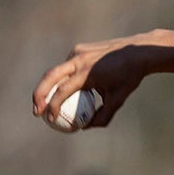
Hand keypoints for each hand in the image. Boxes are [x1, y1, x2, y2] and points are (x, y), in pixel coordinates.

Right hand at [30, 37, 156, 129]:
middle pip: (50, 77)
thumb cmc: (129, 77)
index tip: (49, 119)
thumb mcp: (118, 100)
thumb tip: (85, 126)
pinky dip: (64, 77)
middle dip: (39, 95)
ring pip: (57, 71)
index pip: (63, 92)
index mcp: (87, 73)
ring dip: (50, 87)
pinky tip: (68, 88)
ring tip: (46, 103)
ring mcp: (77, 52)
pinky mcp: (79, 48)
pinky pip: (68, 65)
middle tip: (36, 112)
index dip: (53, 106)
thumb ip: (102, 116)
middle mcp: (79, 59)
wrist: (137, 51)